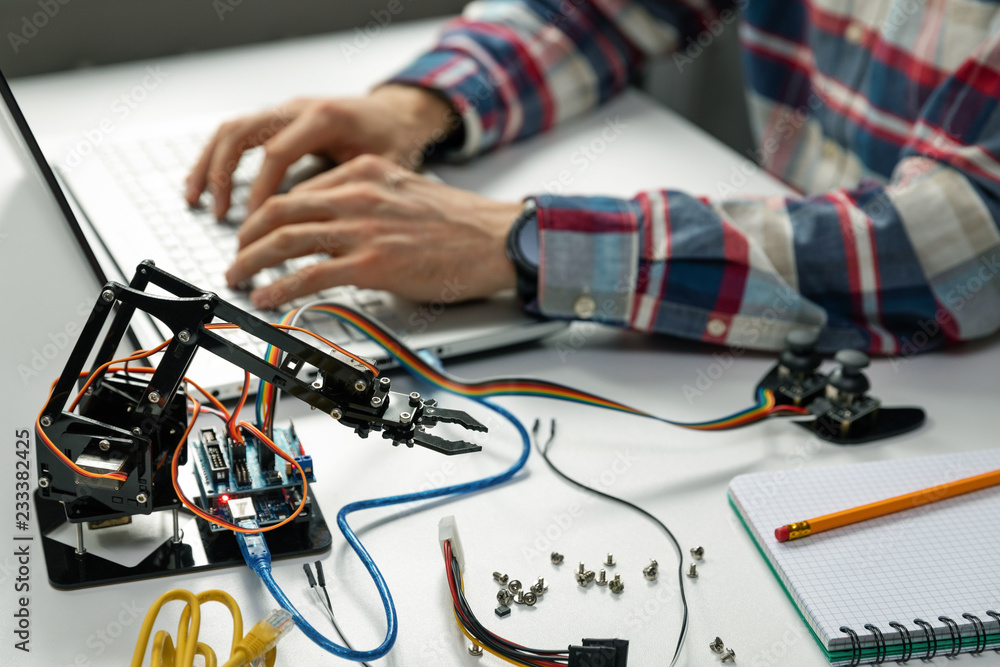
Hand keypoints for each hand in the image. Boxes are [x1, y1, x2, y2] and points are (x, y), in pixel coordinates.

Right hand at [185, 85, 455, 219]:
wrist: (398, 113)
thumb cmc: (395, 139)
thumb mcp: (383, 167)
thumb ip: (351, 190)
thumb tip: (322, 226)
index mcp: (324, 117)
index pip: (277, 152)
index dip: (261, 190)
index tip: (253, 222)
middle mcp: (298, 108)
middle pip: (242, 133)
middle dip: (222, 175)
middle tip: (218, 213)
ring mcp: (284, 111)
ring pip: (231, 130)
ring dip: (209, 164)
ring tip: (196, 198)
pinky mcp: (279, 120)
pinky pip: (238, 134)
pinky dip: (218, 158)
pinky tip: (208, 185)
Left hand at [224, 154, 521, 307]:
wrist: (496, 238)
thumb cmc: (461, 222)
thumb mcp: (406, 192)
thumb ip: (368, 202)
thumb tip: (338, 226)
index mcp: (363, 173)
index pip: (298, 190)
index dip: (268, 214)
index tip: (260, 232)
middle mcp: (356, 195)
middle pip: (278, 209)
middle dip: (247, 235)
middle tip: (237, 254)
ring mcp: (362, 230)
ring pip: (284, 240)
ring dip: (251, 261)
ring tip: (239, 277)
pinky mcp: (371, 264)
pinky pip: (308, 275)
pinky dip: (278, 287)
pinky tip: (267, 296)